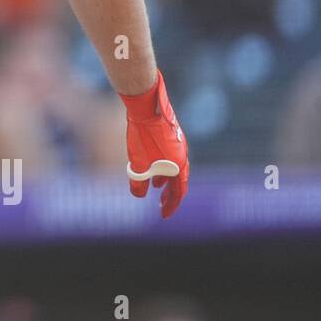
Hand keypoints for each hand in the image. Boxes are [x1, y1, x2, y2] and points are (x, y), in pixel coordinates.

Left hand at [122, 70, 188, 218]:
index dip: (171, 205)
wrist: (146, 105)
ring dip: (166, 179)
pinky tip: (152, 165)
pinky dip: (163, 165)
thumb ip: (138, 182)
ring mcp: (179, 144)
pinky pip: (170, 156)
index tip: (164, 215)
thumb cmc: (142, 135)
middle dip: (170, 195)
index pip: (179, 192)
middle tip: (162, 205)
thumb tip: (140, 195)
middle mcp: (183, 155)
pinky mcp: (171, 135)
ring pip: (174, 167)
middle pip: (179, 181)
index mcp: (179, 166)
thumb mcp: (137, 163)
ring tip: (156, 187)